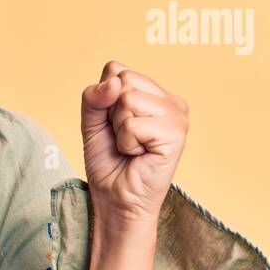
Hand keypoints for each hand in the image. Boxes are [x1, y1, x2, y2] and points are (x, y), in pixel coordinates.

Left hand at [79, 60, 188, 226]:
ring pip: (128, 100)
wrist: (116, 199)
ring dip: (119, 130)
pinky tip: (139, 155)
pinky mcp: (176, 134)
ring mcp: (177, 116)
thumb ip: (94, 96)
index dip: (103, 99)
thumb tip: (114, 82)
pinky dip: (126, 143)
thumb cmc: (108, 162)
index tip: (112, 125)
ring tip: (131, 147)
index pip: (116, 69)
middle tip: (123, 139)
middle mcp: (171, 101)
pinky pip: (133, 125)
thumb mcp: (91, 123)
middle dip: (111, 114)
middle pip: (123, 81)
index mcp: (155, 93)